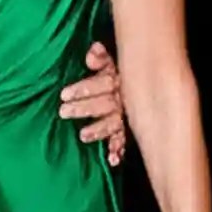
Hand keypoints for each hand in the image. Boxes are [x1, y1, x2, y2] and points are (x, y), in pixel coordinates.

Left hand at [61, 42, 126, 165]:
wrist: (147, 82)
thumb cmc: (119, 72)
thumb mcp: (111, 62)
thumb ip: (101, 58)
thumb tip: (93, 52)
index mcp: (119, 80)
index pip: (103, 83)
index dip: (84, 88)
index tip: (64, 95)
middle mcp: (124, 98)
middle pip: (106, 104)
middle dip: (85, 108)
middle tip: (64, 112)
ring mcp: (128, 115)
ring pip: (114, 123)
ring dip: (99, 130)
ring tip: (83, 136)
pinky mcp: (128, 129)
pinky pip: (125, 139)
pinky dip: (119, 149)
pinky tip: (113, 159)